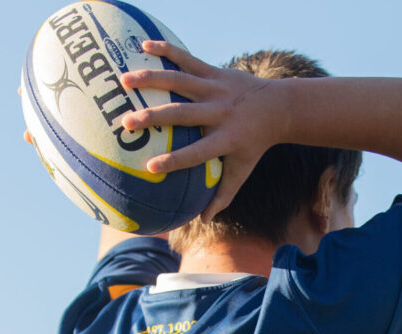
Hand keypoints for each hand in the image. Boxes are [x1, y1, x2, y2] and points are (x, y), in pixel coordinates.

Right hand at [121, 41, 287, 221]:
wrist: (278, 107)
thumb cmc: (254, 145)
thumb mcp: (242, 170)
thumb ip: (224, 194)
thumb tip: (203, 220)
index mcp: (225, 139)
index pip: (197, 153)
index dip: (174, 160)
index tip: (150, 166)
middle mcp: (219, 113)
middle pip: (182, 115)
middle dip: (153, 117)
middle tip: (126, 123)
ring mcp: (216, 89)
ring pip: (180, 81)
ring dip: (150, 79)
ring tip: (123, 81)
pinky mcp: (215, 72)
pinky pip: (187, 59)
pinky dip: (166, 50)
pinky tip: (143, 46)